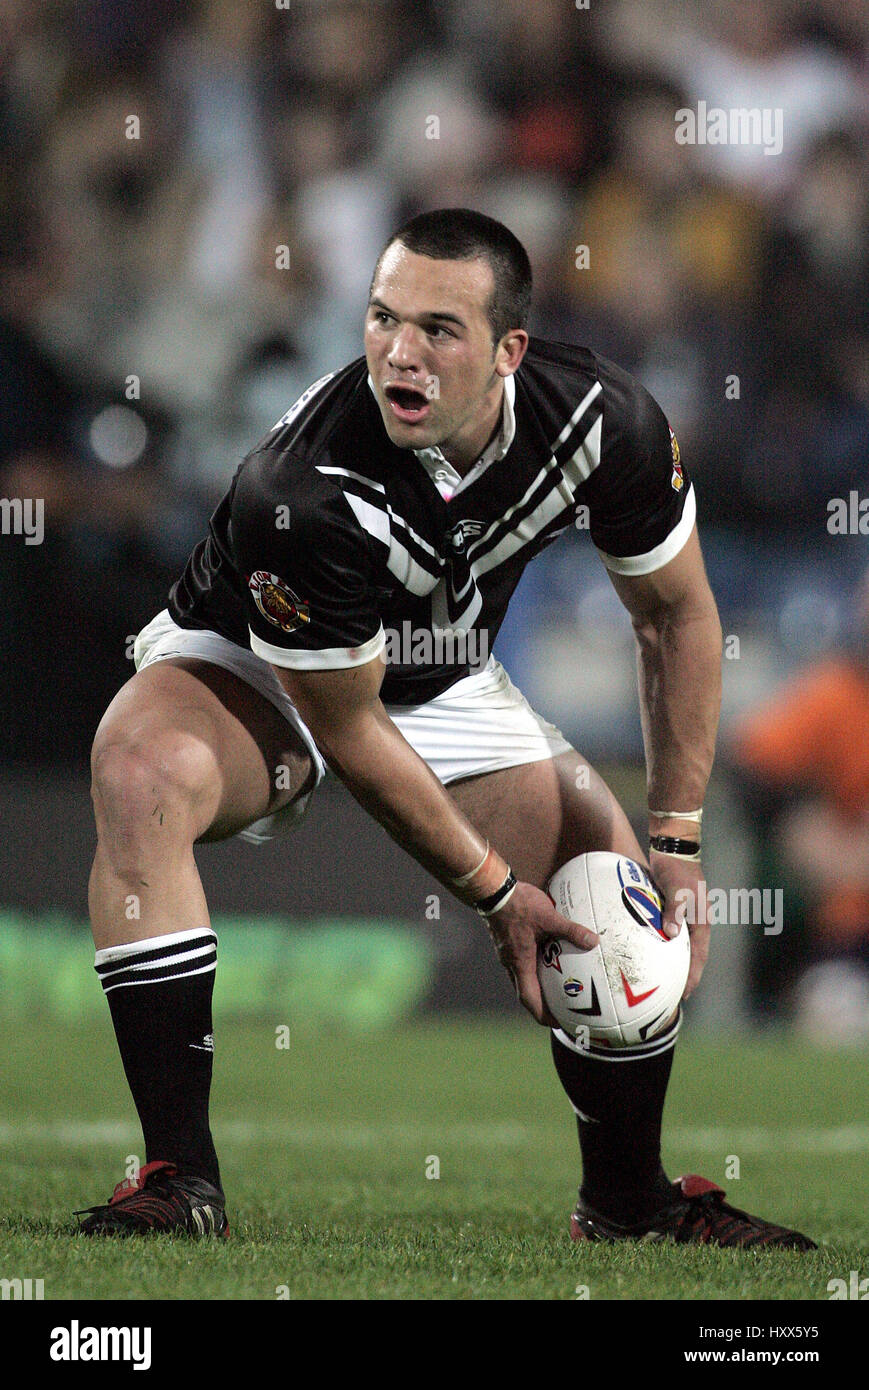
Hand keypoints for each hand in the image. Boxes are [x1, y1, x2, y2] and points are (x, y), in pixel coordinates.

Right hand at [483, 880, 599, 1024]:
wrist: (493, 890)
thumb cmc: (519, 905)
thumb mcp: (549, 917)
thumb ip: (571, 930)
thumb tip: (593, 940)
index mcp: (520, 963)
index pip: (529, 999)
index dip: (542, 1015)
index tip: (556, 1023)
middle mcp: (510, 962)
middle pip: (525, 992)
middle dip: (541, 1004)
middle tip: (559, 1009)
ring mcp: (506, 952)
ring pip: (521, 977)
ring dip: (536, 985)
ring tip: (554, 986)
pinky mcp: (506, 942)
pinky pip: (520, 962)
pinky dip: (533, 968)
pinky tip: (545, 957)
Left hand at [648, 851, 708, 998]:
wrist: (674, 842)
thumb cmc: (676, 866)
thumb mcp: (676, 888)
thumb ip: (675, 910)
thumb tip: (672, 935)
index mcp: (701, 920)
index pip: (699, 956)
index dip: (693, 976)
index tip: (684, 994)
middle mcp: (697, 919)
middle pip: (692, 954)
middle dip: (685, 974)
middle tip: (673, 993)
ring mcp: (687, 912)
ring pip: (681, 943)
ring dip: (674, 960)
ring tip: (662, 977)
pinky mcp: (675, 905)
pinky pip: (671, 930)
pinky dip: (664, 943)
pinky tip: (650, 950)